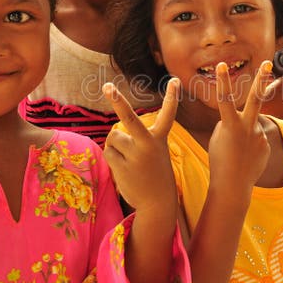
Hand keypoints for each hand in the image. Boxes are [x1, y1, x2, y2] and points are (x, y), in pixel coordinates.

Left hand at [103, 79, 178, 215]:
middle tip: (107, 87)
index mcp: (159, 138)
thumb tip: (113, 135)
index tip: (175, 80)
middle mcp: (148, 144)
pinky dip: (112, 158)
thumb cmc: (155, 173)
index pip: (168, 114)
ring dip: (115, 145)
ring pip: (113, 137)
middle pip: (130, 118)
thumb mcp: (153, 152)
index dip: (172, 97)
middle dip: (117, 101)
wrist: (158, 202)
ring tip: (128, 159)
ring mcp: (135, 156)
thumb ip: (136, 140)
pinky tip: (124, 169)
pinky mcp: (123, 168)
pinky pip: (108, 153)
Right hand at [208, 61, 271, 195]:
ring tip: (238, 152)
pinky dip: (250, 147)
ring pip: (252, 126)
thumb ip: (231, 122)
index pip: (224, 98)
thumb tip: (244, 117)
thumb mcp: (220, 137)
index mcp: (230, 125)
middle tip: (267, 63)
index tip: (221, 64)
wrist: (233, 185)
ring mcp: (260, 135)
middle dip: (260, 80)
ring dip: (244, 137)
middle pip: (256, 99)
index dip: (222, 81)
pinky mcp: (267, 144)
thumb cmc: (219, 160)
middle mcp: (248, 127)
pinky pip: (257, 139)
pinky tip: (246, 160)